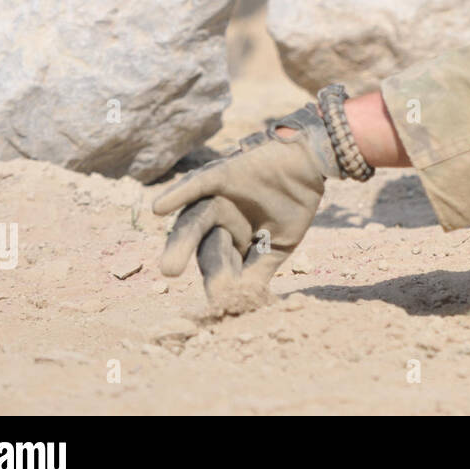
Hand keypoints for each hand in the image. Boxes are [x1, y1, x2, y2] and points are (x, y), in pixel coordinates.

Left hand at [152, 104, 340, 310]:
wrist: (310, 165)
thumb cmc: (294, 205)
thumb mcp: (279, 245)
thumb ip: (259, 269)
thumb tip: (244, 300)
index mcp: (231, 240)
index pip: (219, 265)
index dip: (218, 281)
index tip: (219, 303)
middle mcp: (218, 221)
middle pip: (198, 244)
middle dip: (184, 260)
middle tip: (172, 279)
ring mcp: (217, 199)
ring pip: (194, 221)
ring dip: (179, 241)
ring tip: (169, 270)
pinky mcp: (221, 175)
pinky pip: (197, 185)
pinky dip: (178, 194)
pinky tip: (159, 208)